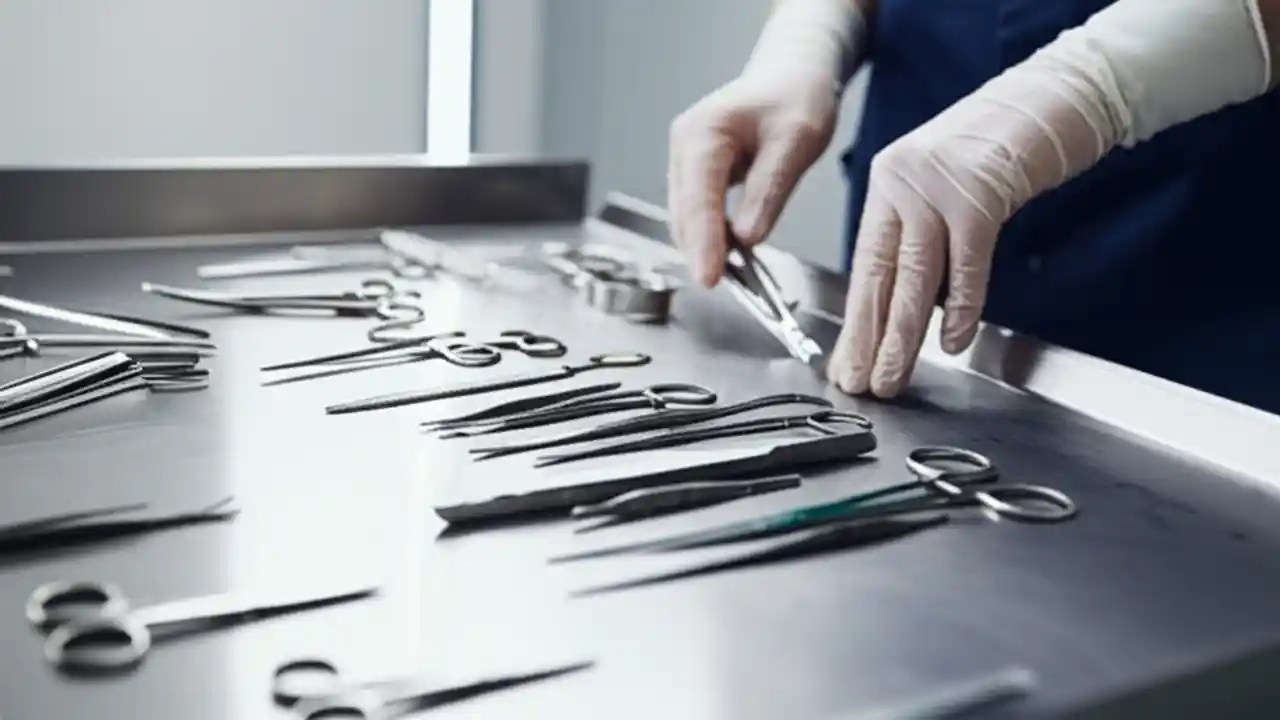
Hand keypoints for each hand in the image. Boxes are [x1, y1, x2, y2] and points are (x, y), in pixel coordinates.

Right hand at [668, 72, 837, 287]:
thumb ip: (770, 189)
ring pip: (686, 219)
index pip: (698, 199)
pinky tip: (731, 254)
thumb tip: (747, 239)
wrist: (792, 75)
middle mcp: (684, 147)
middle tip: (731, 288)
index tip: (710, 278)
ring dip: (705, 248)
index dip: (703, 243)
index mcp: (704, 133)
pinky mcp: (695, 175)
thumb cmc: (796, 97)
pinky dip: (711, 237)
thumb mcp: (797, 141)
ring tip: (736, 278)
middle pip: (684, 214)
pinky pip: (696, 214)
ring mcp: (685, 161)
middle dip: (702, 252)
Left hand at [828, 58, 1117, 396]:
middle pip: (881, 273)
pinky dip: (961, 307)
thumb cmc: (1002, 146)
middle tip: (859, 382)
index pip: (867, 264)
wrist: (1052, 96)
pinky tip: (952, 342)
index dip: (857, 319)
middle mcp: (904, 182)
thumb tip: (909, 307)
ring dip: (902, 336)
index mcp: (889, 182)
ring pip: (914, 276)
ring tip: (892, 375)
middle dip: (868, 337)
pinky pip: (967, 262)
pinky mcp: (981, 193)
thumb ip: (926, 237)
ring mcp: (939, 187)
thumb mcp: (946, 188)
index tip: (847, 362)